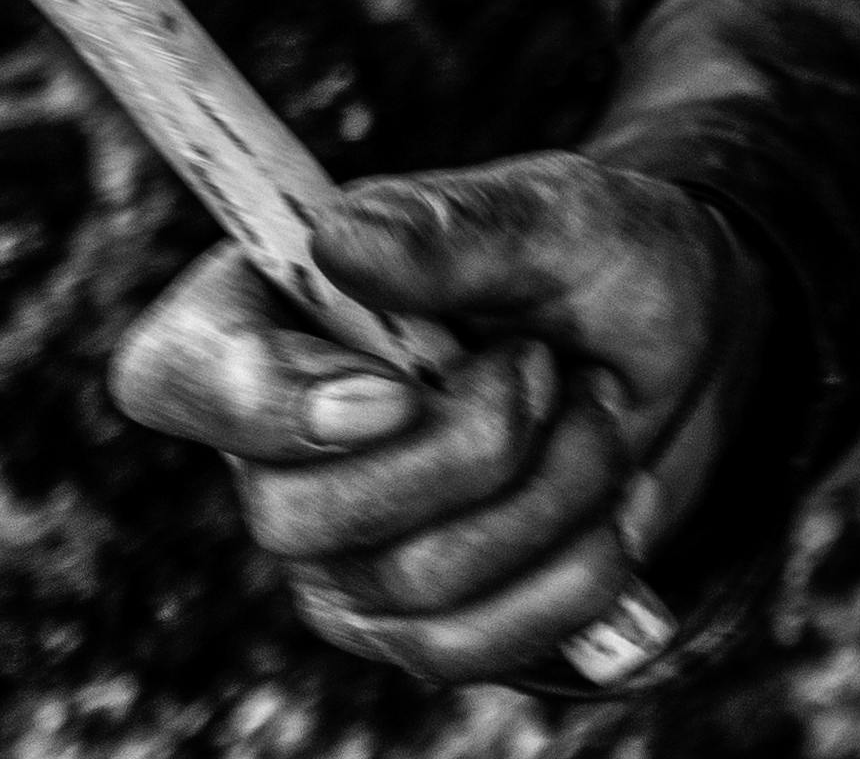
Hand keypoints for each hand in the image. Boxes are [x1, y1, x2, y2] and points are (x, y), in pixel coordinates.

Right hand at [109, 156, 760, 690]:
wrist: (683, 346)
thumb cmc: (598, 259)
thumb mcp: (557, 213)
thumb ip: (453, 227)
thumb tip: (336, 241)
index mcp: (267, 313)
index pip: (175, 376)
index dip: (266, 406)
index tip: (394, 392)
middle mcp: (274, 450)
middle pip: (300, 516)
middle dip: (475, 443)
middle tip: (548, 362)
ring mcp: (336, 555)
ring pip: (417, 581)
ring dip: (558, 486)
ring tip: (598, 408)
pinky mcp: (412, 629)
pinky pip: (475, 647)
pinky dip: (581, 570)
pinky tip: (616, 500)